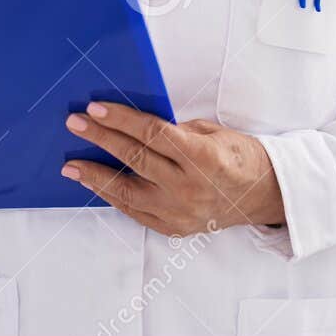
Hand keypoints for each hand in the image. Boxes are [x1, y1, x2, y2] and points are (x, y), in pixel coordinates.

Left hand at [62, 102, 285, 236]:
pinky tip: (95, 184)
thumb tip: (140, 125)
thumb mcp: (215, 133)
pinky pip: (135, 211)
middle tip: (76, 124)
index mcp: (202, 157)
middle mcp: (188, 186)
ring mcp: (179, 211)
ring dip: (95, 175)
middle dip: (101, 139)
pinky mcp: (173, 227)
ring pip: (127, 192)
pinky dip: (112, 197)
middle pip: (134, 159)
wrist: (264, 195)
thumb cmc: (242, 157)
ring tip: (71, 164)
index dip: (122, 120)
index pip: (152, 134)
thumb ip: (178, 131)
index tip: (96, 108)